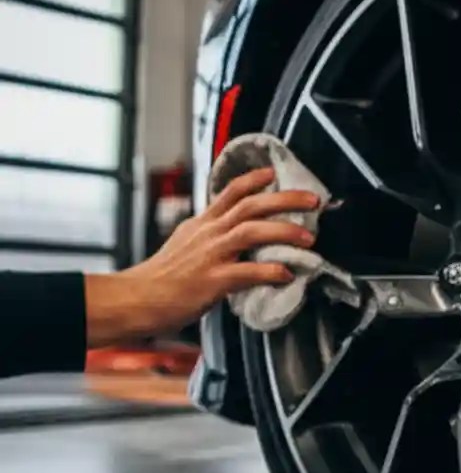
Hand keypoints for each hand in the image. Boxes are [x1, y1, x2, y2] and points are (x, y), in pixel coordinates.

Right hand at [85, 167, 319, 347]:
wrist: (134, 299)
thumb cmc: (161, 279)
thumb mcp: (185, 245)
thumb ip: (210, 236)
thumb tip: (232, 232)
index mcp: (202, 224)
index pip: (231, 193)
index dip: (254, 180)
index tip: (274, 173)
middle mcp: (208, 234)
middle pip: (251, 205)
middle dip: (285, 199)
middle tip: (313, 199)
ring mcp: (210, 256)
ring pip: (252, 231)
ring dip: (284, 231)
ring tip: (309, 238)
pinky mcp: (211, 281)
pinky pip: (246, 272)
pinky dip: (269, 271)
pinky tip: (286, 274)